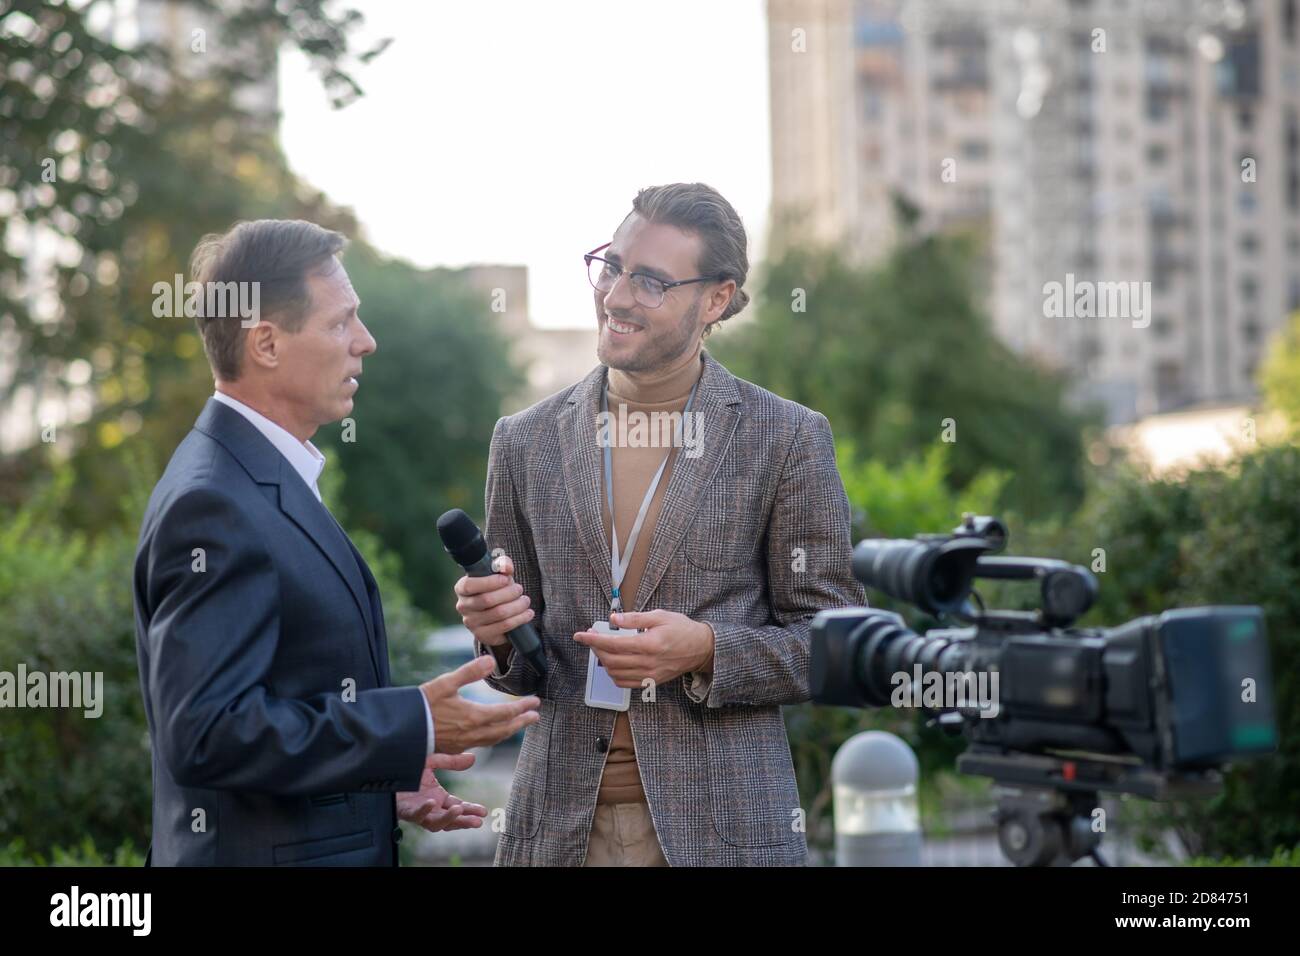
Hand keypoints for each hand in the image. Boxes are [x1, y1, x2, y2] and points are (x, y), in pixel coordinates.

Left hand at [396, 752, 488, 832]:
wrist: (384, 767)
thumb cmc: (407, 767)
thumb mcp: (432, 761)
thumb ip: (451, 762)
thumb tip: (473, 757)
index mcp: (438, 797)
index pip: (458, 807)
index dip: (471, 810)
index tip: (483, 812)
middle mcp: (430, 807)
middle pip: (449, 820)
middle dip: (464, 821)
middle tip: (477, 821)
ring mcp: (418, 811)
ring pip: (434, 823)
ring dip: (448, 818)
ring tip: (458, 810)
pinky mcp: (405, 810)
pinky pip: (415, 815)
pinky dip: (424, 811)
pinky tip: (431, 803)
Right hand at [420, 655, 540, 753]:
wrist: (401, 731)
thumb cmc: (421, 705)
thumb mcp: (445, 683)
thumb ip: (469, 672)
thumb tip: (490, 660)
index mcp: (473, 717)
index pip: (506, 713)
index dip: (522, 707)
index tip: (535, 702)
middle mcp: (472, 734)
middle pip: (504, 729)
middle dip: (521, 722)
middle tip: (535, 716)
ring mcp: (463, 744)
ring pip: (493, 739)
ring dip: (509, 731)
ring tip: (519, 725)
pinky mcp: (453, 749)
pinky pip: (480, 745)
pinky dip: (493, 739)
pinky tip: (492, 736)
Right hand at [454, 554, 534, 648]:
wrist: (496, 612)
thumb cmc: (496, 588)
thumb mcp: (498, 574)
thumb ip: (502, 564)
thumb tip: (506, 567)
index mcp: (462, 589)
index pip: (470, 585)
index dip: (489, 582)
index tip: (506, 579)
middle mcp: (463, 607)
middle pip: (487, 600)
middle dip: (509, 593)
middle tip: (519, 589)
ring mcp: (471, 623)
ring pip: (499, 614)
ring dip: (517, 606)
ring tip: (525, 601)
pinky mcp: (483, 635)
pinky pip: (504, 627)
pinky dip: (519, 619)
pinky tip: (527, 613)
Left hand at [572, 609, 713, 688]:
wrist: (701, 649)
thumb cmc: (682, 629)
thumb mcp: (660, 616)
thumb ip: (635, 619)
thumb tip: (614, 620)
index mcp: (649, 644)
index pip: (613, 644)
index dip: (593, 640)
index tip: (581, 635)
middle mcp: (648, 662)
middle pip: (610, 660)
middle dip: (595, 648)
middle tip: (592, 637)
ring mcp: (649, 675)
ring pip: (615, 673)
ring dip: (603, 661)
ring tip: (602, 648)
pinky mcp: (651, 682)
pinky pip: (625, 683)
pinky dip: (613, 673)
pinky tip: (613, 662)